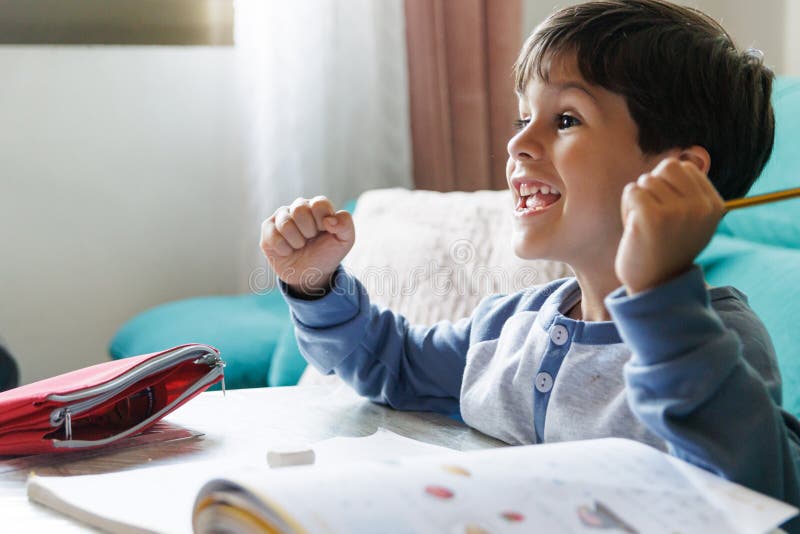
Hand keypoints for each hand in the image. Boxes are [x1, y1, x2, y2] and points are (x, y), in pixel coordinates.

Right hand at [260, 196, 354, 296]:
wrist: (310, 274)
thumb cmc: (327, 253)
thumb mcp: (345, 241)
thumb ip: (345, 225)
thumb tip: (330, 219)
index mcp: (317, 206)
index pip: (319, 203)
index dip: (323, 221)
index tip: (325, 231)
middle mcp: (298, 207)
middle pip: (300, 210)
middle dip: (309, 231)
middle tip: (310, 240)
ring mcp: (281, 217)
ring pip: (285, 224)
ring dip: (297, 242)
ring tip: (300, 246)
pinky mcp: (267, 229)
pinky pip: (273, 236)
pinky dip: (284, 249)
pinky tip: (288, 251)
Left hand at [615, 158, 724, 294]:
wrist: (655, 286)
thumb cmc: (666, 249)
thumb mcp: (691, 220)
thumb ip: (691, 192)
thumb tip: (687, 156)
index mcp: (714, 204)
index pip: (683, 167)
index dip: (667, 186)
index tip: (669, 215)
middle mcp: (700, 206)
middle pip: (665, 167)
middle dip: (653, 188)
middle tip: (653, 219)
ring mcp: (678, 210)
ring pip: (645, 180)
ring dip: (638, 202)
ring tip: (646, 228)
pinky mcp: (652, 216)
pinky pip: (631, 191)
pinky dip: (627, 208)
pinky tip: (635, 229)